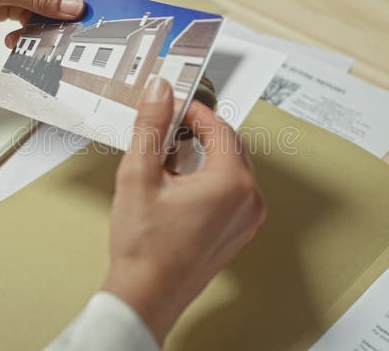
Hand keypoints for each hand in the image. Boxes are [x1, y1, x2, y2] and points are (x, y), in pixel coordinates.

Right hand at [104, 78, 266, 344]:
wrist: (146, 295)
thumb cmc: (145, 248)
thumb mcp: (139, 175)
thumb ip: (151, 126)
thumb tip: (159, 93)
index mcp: (232, 183)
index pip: (220, 128)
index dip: (194, 111)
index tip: (174, 105)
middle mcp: (248, 201)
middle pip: (230, 146)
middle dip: (200, 131)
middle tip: (170, 125)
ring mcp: (247, 220)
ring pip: (231, 169)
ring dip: (205, 155)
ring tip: (169, 157)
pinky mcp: (238, 233)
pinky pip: (231, 192)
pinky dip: (210, 179)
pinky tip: (180, 184)